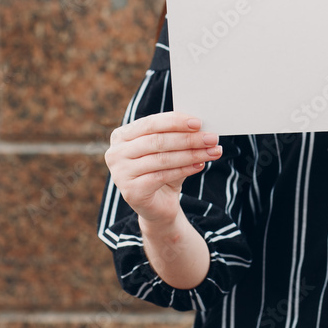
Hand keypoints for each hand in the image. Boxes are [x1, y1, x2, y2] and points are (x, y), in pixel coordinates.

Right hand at [104, 111, 222, 224]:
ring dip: (192, 154)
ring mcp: (120, 173)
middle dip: (188, 138)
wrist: (157, 205)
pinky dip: (185, 169)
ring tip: (212, 151)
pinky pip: (162, 176)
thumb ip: (176, 135)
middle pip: (158, 141)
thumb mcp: (167, 149)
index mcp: (121, 136)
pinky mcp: (131, 191)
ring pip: (162, 159)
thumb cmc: (162, 170)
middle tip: (212, 138)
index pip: (151, 123)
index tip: (199, 122)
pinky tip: (200, 165)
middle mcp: (115, 153)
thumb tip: (201, 126)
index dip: (176, 121)